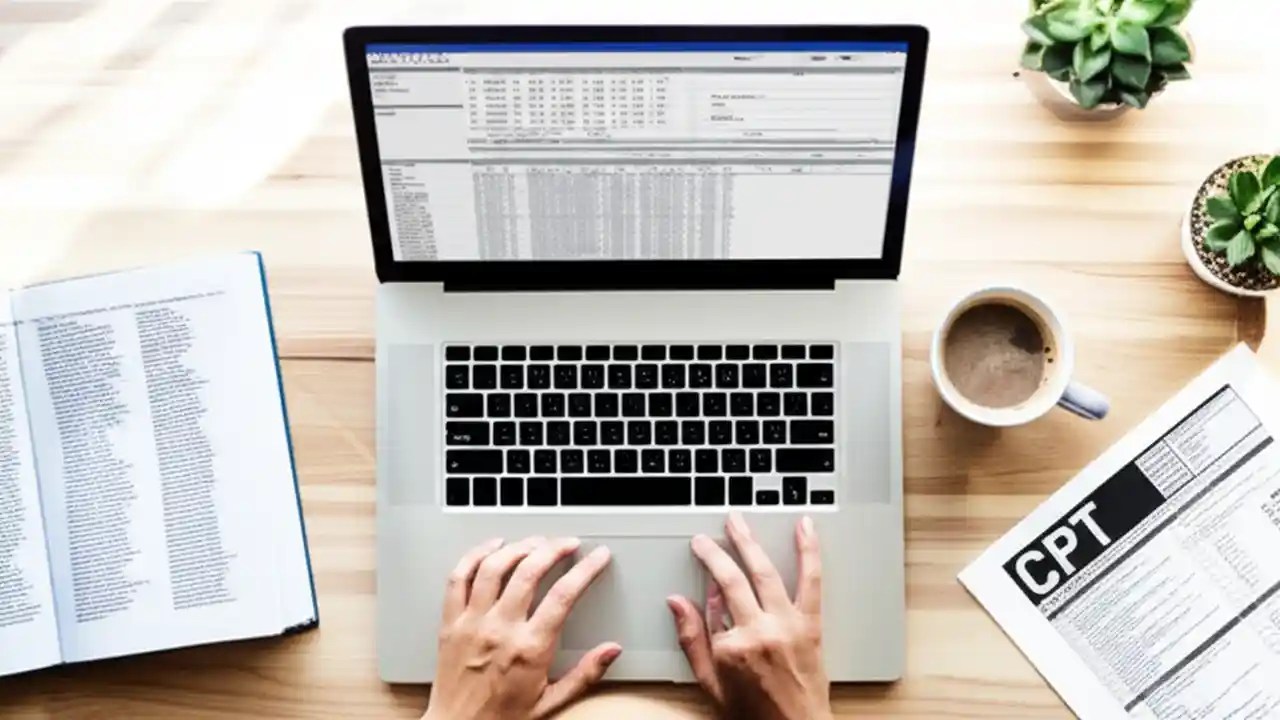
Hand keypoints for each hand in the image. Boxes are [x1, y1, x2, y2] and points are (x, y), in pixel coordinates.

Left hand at [424, 536, 619, 719]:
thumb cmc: (502, 717)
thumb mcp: (552, 702)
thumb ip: (585, 674)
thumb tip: (612, 650)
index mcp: (530, 649)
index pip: (563, 595)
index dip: (585, 569)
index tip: (598, 557)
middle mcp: (500, 630)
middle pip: (529, 571)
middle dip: (554, 548)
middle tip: (569, 543)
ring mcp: (472, 623)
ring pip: (494, 568)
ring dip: (518, 547)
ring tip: (536, 541)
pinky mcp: (450, 622)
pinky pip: (458, 578)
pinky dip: (475, 556)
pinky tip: (491, 547)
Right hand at [667, 513, 830, 719]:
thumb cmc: (753, 713)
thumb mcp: (710, 683)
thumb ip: (692, 640)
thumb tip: (677, 603)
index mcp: (732, 648)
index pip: (712, 602)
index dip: (706, 584)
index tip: (702, 569)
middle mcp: (760, 632)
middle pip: (733, 578)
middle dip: (717, 551)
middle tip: (706, 536)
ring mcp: (788, 625)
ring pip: (766, 572)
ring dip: (751, 542)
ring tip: (738, 521)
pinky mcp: (811, 624)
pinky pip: (811, 580)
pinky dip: (809, 551)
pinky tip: (805, 527)